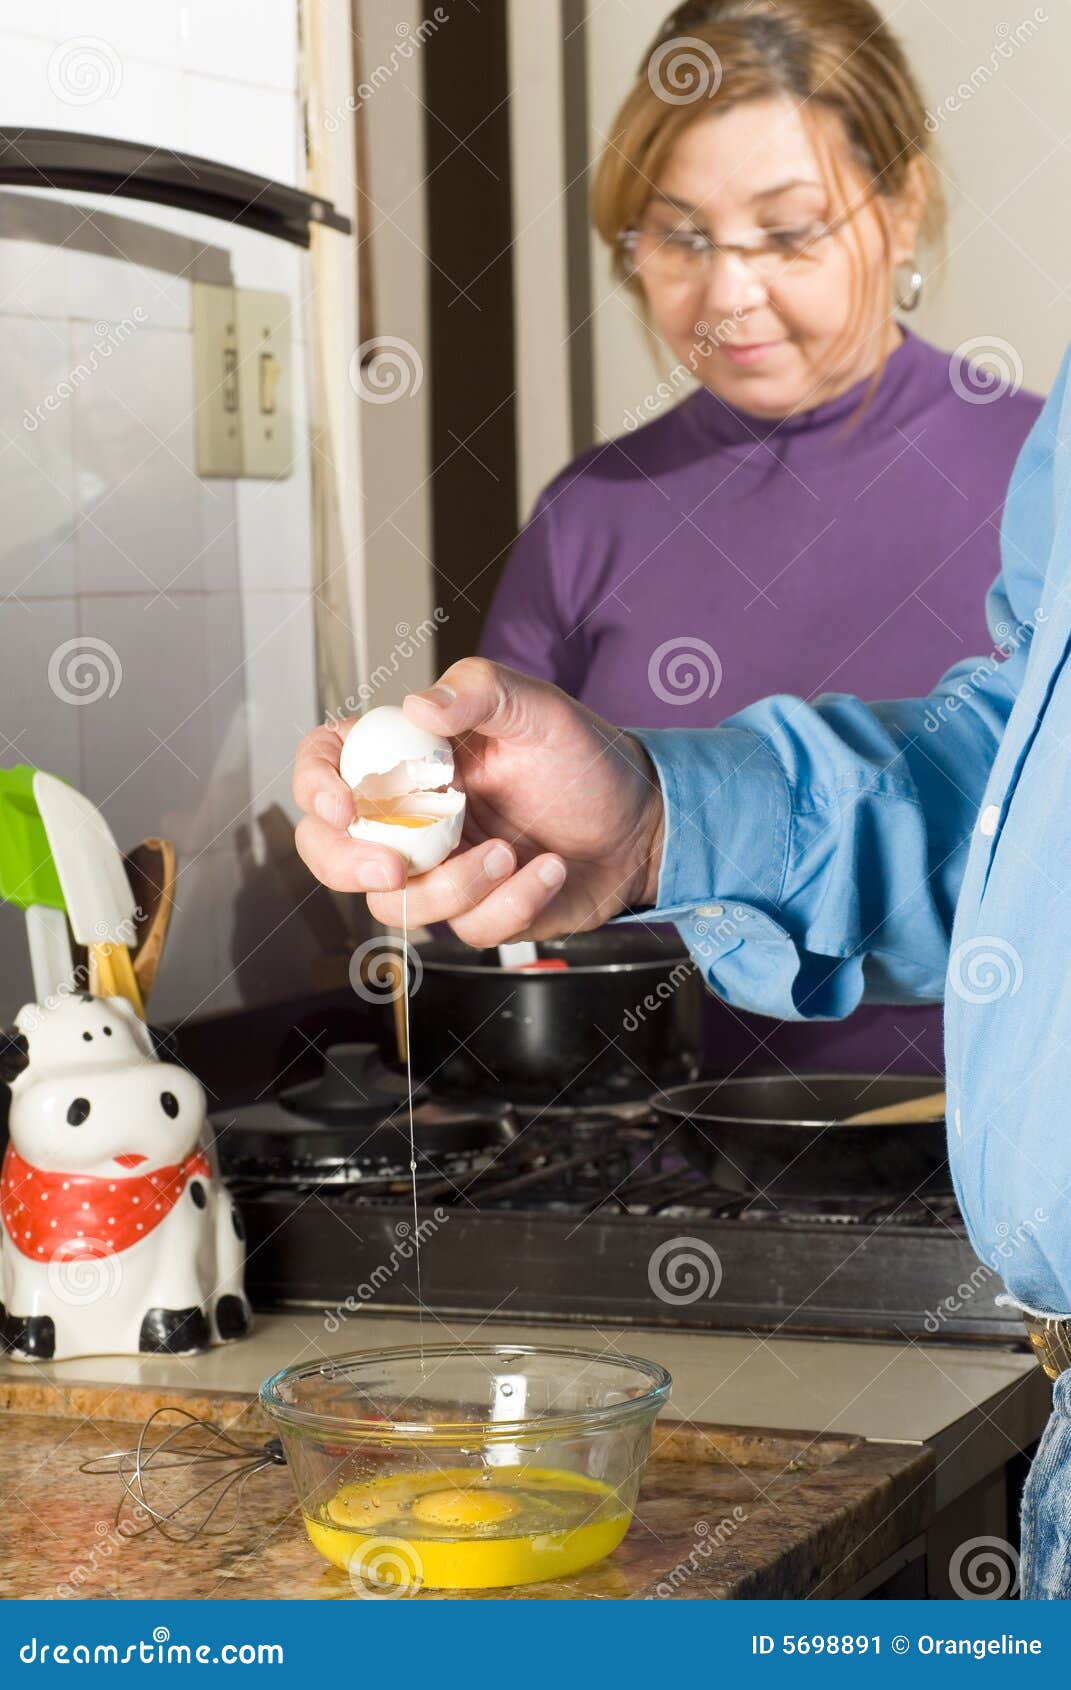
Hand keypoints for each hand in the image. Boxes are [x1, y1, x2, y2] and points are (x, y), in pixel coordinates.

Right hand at [293, 658, 664, 945]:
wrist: (641, 821)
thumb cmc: (582, 758)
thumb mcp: (536, 706)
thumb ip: (478, 691)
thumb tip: (417, 705)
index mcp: (406, 757)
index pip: (327, 763)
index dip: (314, 786)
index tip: (343, 806)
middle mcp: (409, 817)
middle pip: (330, 852)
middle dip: (349, 865)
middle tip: (395, 866)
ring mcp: (438, 870)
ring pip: (396, 905)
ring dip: (453, 886)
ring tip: (511, 851)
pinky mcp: (477, 913)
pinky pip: (468, 929)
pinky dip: (512, 903)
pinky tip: (549, 870)